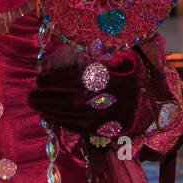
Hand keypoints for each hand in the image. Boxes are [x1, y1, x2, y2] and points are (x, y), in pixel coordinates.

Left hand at [28, 48, 151, 139]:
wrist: (152, 99)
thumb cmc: (130, 71)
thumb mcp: (110, 54)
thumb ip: (85, 53)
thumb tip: (58, 53)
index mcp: (92, 75)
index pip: (58, 77)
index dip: (46, 77)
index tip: (39, 76)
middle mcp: (90, 97)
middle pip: (56, 97)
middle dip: (41, 96)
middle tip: (31, 95)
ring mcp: (94, 115)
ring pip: (62, 113)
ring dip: (46, 110)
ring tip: (36, 105)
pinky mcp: (98, 129)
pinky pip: (73, 126)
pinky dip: (60, 121)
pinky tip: (52, 117)